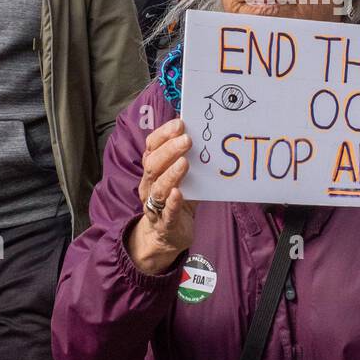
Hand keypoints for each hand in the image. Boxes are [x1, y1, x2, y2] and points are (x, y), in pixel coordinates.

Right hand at [127, 118, 196, 274]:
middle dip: (169, 150)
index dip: (163, 134)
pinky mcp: (165, 224)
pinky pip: (166, 212)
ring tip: (184, 162)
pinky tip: (179, 193)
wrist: (166, 236)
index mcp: (153, 169)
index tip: (180, 123)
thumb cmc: (178, 199)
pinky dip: (172, 202)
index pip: (152, 146)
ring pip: (158, 187)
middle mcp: (149, 185)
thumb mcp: (184, 177)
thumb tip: (209, 136)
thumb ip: (192, 159)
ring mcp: (155, 205)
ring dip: (171, 174)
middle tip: (187, 140)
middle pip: (153, 164)